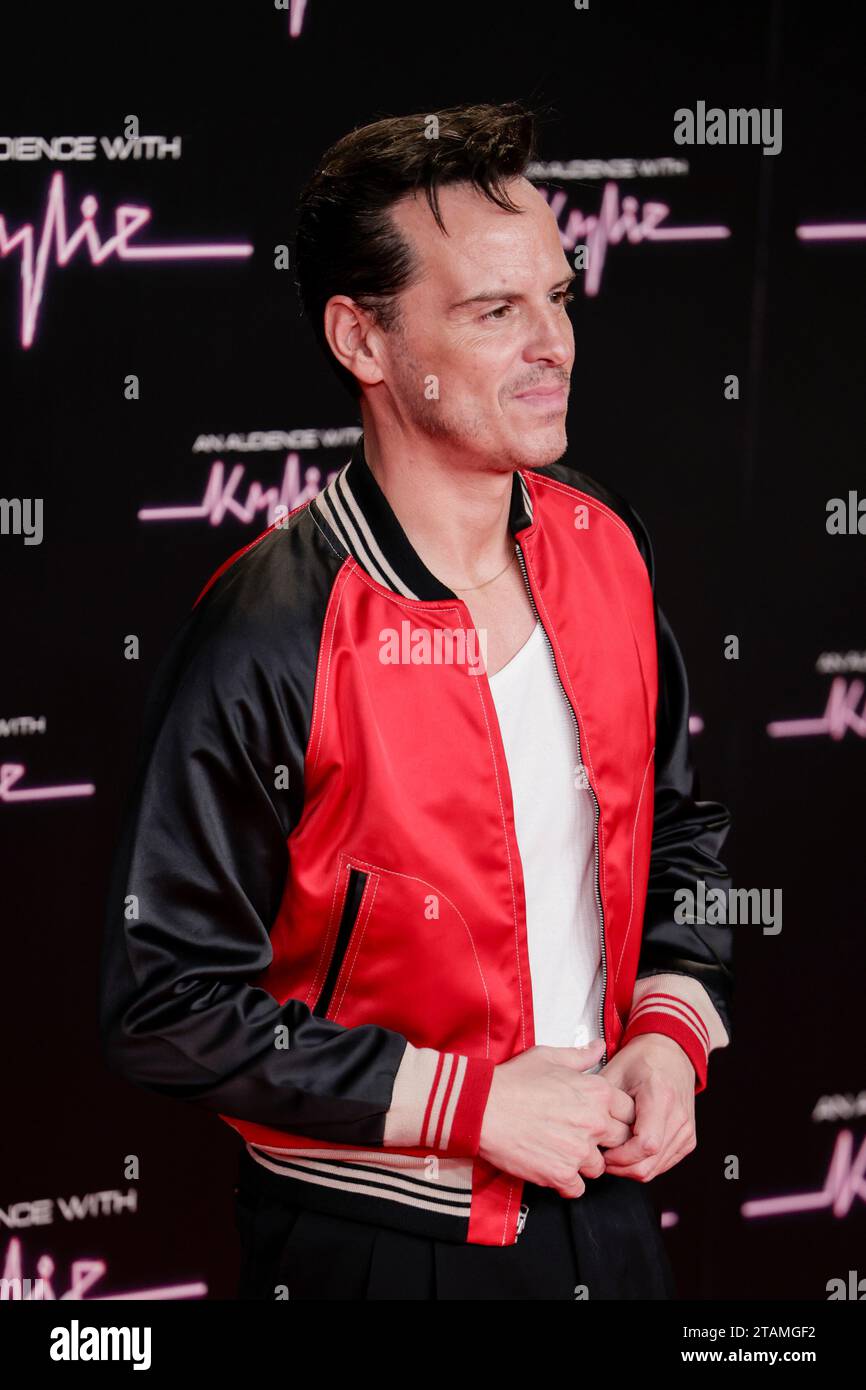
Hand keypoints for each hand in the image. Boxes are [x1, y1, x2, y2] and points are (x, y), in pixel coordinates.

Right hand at [478, 1040, 635, 1196]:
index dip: (615, 1115)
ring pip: (599, 1167)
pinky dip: (566, 1182)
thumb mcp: (549, 1057)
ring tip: (562, 1150)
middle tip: (579, 1135)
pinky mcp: (561, 1174)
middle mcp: (594, 1123)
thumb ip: (580, 1056)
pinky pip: (577, 1188)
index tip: (602, 1118)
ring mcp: (579, 1152)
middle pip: (619, 1141)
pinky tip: (552, 1166)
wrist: (483, 1108)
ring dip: (584, 1162)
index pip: (629, 1111)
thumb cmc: (513, 1080)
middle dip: (604, 1140)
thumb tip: (599, 1046)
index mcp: (596, 1093)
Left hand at [596, 1032, 696, 1180]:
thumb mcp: (614, 1072)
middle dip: (621, 1167)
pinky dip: (643, 1163)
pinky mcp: (687, 1139)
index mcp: (661, 1096)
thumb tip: (586, 1130)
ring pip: (655, 1168)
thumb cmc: (642, 1059)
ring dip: (630, 1167)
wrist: (670, 1052)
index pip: (646, 1144)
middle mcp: (678, 1116)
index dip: (620, 1156)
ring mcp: (685, 1130)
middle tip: (601, 1156)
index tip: (603, 1152)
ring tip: (613, 1151)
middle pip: (650, 1163)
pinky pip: (662, 1164)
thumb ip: (602, 1103)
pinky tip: (628, 1150)